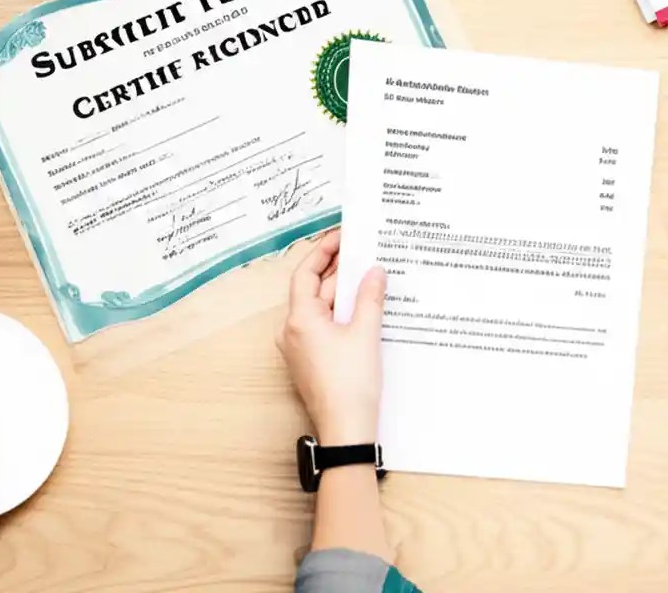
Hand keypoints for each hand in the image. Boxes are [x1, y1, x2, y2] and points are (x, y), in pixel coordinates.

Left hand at [277, 229, 386, 445]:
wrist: (346, 430)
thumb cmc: (350, 386)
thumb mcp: (365, 334)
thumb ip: (370, 297)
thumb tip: (375, 272)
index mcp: (299, 320)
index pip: (306, 274)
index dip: (323, 251)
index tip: (342, 237)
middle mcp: (292, 332)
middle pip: (315, 290)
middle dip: (340, 272)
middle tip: (366, 253)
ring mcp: (300, 348)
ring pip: (322, 310)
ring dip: (344, 294)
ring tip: (371, 278)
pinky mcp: (312, 360)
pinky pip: (325, 327)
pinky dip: (343, 314)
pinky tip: (366, 310)